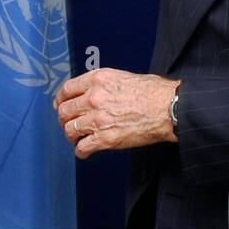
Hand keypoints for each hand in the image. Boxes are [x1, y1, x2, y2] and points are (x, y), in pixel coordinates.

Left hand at [53, 68, 179, 158]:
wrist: (168, 108)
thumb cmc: (153, 92)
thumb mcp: (122, 76)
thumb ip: (102, 84)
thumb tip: (89, 92)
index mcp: (98, 80)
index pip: (67, 90)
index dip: (60, 100)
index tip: (60, 105)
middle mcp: (94, 98)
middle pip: (65, 111)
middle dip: (64, 119)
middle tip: (69, 123)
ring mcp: (99, 119)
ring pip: (70, 129)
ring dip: (72, 136)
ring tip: (77, 138)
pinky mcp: (106, 138)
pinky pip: (83, 148)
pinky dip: (81, 151)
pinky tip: (85, 150)